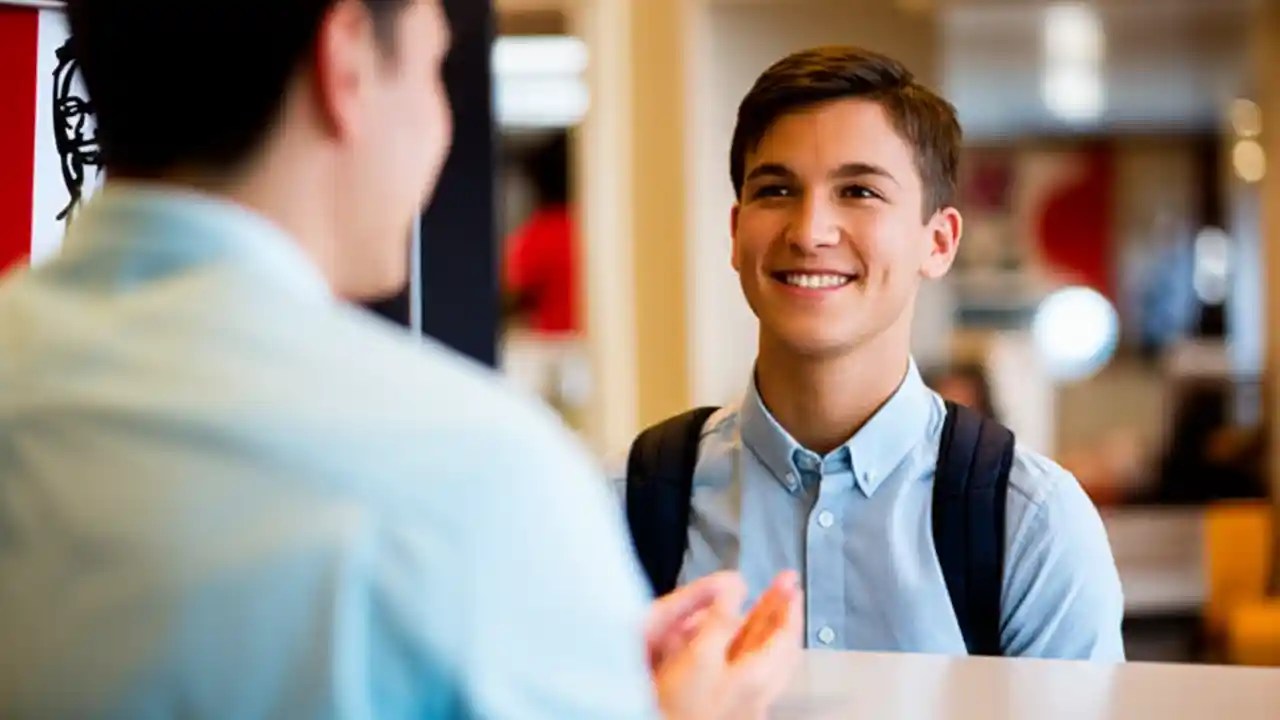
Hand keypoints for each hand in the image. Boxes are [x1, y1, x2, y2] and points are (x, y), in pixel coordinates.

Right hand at [650, 571, 803, 719]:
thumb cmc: (680, 711)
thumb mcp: (699, 657)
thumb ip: (721, 621)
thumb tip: (735, 587)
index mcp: (757, 676)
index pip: (785, 635)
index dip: (788, 605)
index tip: (790, 584)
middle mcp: (759, 693)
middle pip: (780, 646)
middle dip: (781, 612)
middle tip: (785, 587)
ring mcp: (747, 703)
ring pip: (767, 660)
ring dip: (768, 630)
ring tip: (768, 607)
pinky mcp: (732, 708)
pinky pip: (752, 671)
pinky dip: (751, 649)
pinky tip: (741, 642)